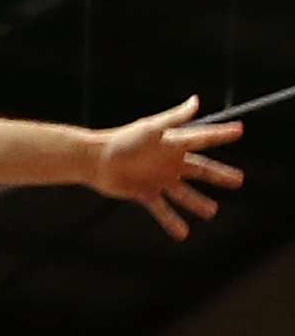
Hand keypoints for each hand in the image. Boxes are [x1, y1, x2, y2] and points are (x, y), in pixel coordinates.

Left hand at [94, 96, 242, 240]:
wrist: (95, 160)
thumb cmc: (123, 139)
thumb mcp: (151, 128)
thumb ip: (175, 118)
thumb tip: (197, 101)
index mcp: (173, 144)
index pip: (203, 139)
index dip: (220, 134)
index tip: (240, 130)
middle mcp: (169, 162)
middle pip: (200, 170)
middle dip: (219, 175)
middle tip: (239, 180)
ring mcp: (159, 179)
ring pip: (184, 193)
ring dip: (197, 203)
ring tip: (212, 212)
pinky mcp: (145, 193)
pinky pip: (162, 209)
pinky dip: (171, 221)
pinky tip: (183, 234)